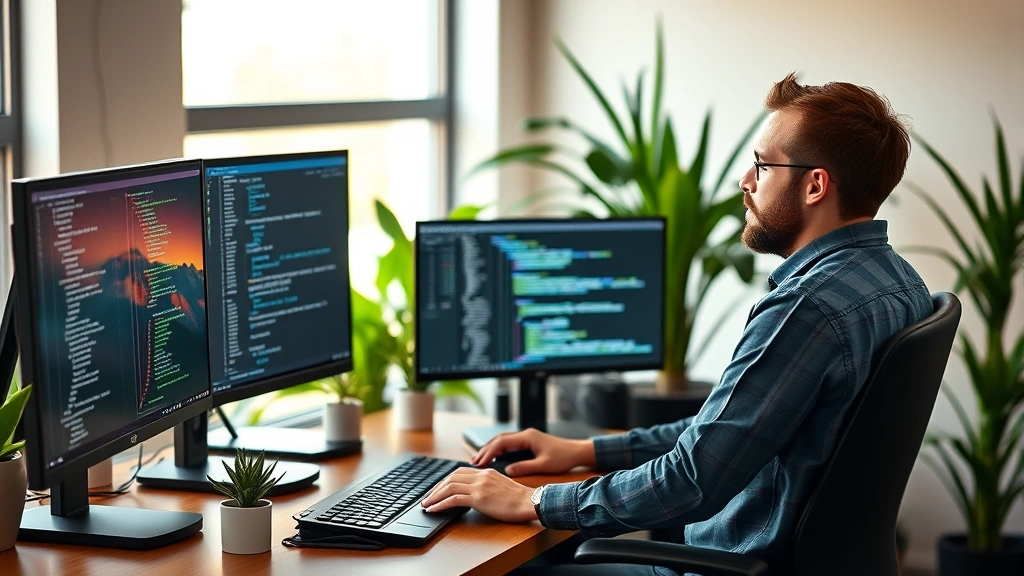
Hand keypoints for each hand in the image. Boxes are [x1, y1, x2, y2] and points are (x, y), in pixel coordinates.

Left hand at [420, 467, 536, 521]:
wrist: (530, 502)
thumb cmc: (519, 499)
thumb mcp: (501, 486)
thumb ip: (487, 486)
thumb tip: (474, 494)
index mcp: (486, 472)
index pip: (459, 472)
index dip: (445, 481)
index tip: (437, 489)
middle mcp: (481, 476)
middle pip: (451, 478)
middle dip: (436, 488)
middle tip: (427, 498)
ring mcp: (479, 486)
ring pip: (449, 487)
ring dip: (434, 496)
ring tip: (426, 505)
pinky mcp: (479, 498)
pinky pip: (454, 499)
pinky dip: (440, 504)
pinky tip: (434, 510)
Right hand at [470, 428, 595, 475]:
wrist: (576, 452)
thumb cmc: (563, 457)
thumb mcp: (544, 465)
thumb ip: (525, 467)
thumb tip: (507, 470)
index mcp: (528, 437)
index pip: (502, 442)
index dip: (488, 451)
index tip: (479, 461)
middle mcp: (525, 434)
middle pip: (499, 439)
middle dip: (485, 449)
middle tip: (474, 461)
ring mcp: (527, 437)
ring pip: (503, 441)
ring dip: (490, 449)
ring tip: (479, 460)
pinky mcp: (529, 442)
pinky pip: (509, 444)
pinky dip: (499, 450)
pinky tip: (493, 458)